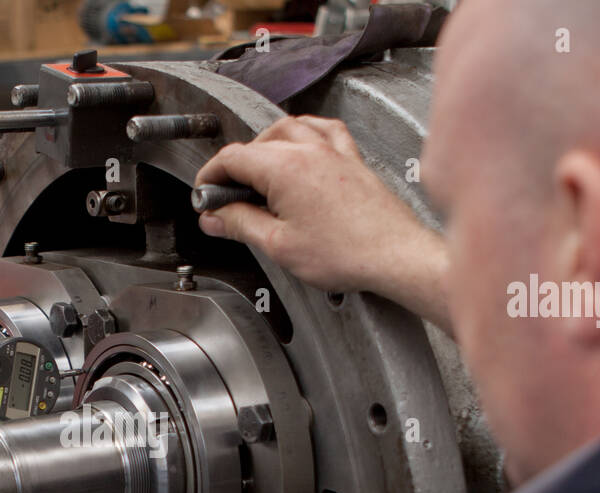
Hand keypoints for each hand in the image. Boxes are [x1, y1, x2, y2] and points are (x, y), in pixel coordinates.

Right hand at [195, 116, 450, 331]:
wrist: (395, 255)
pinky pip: (323, 131)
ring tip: (255, 173)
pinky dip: (304, 134)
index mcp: (284, 167)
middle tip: (226, 200)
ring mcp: (333, 151)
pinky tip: (300, 145)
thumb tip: (215, 217)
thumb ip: (240, 225)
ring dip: (264, 146)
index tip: (205, 197)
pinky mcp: (351, 160)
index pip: (231, 158)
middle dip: (233, 169)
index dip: (209, 177)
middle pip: (256, 145)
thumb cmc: (347, 253)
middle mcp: (309, 150)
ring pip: (287, 129)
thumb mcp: (278, 245)